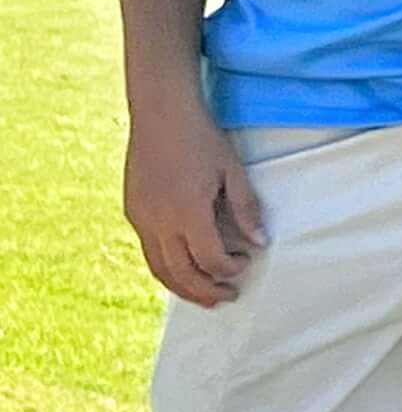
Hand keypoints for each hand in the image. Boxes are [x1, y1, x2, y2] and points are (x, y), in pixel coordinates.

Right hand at [126, 89, 262, 305]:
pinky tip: (182, 267)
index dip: (229, 268)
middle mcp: (159, 221)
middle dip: (206, 290)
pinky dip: (166, 267)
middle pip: (181, 273)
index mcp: (188, 213)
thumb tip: (260, 242)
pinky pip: (148, 250)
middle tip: (227, 297)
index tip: (246, 262)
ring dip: (182, 287)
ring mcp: (141, 218)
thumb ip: (246, 209)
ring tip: (203, 296)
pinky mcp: (132, 212)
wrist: (160, 114)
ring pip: (159, 268)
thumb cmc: (200, 139)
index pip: (210, 259)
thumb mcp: (233, 172)